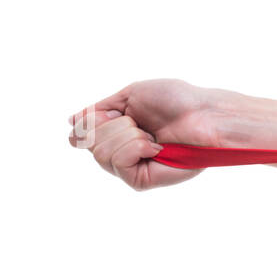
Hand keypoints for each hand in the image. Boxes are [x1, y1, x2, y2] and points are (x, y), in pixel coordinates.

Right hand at [67, 79, 231, 189]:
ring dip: (128, 134)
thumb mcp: (131, 95)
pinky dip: (135, 146)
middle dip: (114, 125)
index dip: (89, 123)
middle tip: (142, 123)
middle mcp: (121, 152)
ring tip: (153, 135)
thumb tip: (71, 122)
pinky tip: (156, 146)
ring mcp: (130, 168)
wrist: (205, 113)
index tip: (112, 113)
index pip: (79, 136)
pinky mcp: (140, 181)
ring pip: (100, 152)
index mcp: (117, 132)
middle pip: (87, 144)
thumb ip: (99, 110)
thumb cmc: (178, 100)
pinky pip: (119, 162)